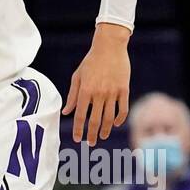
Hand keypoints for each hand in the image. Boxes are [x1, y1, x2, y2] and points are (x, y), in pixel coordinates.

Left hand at [62, 24, 130, 143]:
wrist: (109, 47)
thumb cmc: (90, 61)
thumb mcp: (77, 76)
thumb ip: (72, 95)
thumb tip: (66, 112)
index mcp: (85, 90)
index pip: (80, 116)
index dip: (78, 129)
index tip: (78, 139)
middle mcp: (99, 94)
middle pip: (95, 120)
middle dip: (92, 134)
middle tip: (91, 143)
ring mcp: (113, 92)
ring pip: (110, 118)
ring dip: (106, 130)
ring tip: (103, 137)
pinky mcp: (124, 90)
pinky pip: (123, 109)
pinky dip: (120, 119)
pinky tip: (116, 124)